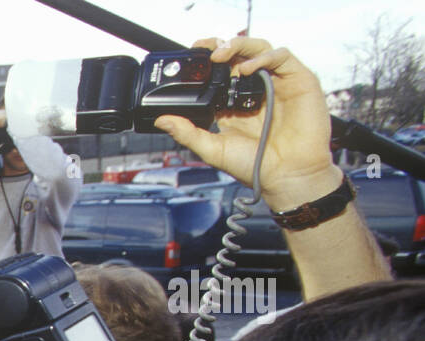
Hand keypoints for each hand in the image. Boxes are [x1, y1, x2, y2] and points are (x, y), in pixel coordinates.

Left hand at [152, 37, 339, 209]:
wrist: (286, 177)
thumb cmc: (254, 166)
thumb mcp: (213, 149)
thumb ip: (188, 133)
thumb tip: (161, 120)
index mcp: (234, 102)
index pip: (221, 70)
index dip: (207, 59)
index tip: (192, 54)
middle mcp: (254, 89)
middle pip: (239, 53)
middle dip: (220, 46)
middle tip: (204, 49)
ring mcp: (277, 83)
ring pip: (259, 48)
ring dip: (239, 45)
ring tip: (220, 56)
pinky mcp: (298, 81)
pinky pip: (282, 57)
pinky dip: (264, 57)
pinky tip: (247, 69)